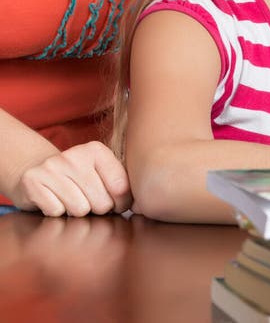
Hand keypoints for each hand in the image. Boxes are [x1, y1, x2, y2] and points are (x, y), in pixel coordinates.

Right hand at [15, 141, 130, 216]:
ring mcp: (53, 166)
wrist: (37, 170)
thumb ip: (122, 184)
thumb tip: (140, 204)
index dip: (121, 204)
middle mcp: (75, 155)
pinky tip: (55, 200)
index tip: (116, 204)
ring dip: (77, 212)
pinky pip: (56, 211)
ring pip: (79, 209)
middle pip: (101, 203)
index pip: (121, 187)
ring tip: (71, 199)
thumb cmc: (77, 177)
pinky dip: (57, 212)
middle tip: (88, 200)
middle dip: (97, 209)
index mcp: (97, 150)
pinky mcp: (34, 181)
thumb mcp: (100, 172)